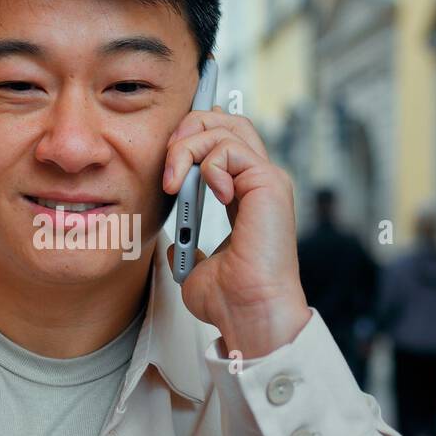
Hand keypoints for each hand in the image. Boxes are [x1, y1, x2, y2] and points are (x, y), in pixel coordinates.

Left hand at [162, 106, 309, 358]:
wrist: (248, 315)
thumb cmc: (230, 301)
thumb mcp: (195, 267)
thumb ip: (187, 246)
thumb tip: (175, 241)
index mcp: (245, 197)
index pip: (224, 141)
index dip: (193, 135)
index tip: (167, 158)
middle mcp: (259, 183)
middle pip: (227, 120)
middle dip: (189, 129)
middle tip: (168, 162)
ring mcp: (266, 180)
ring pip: (226, 128)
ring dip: (188, 148)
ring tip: (174, 183)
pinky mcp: (269, 184)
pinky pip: (231, 148)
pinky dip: (208, 164)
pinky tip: (210, 193)